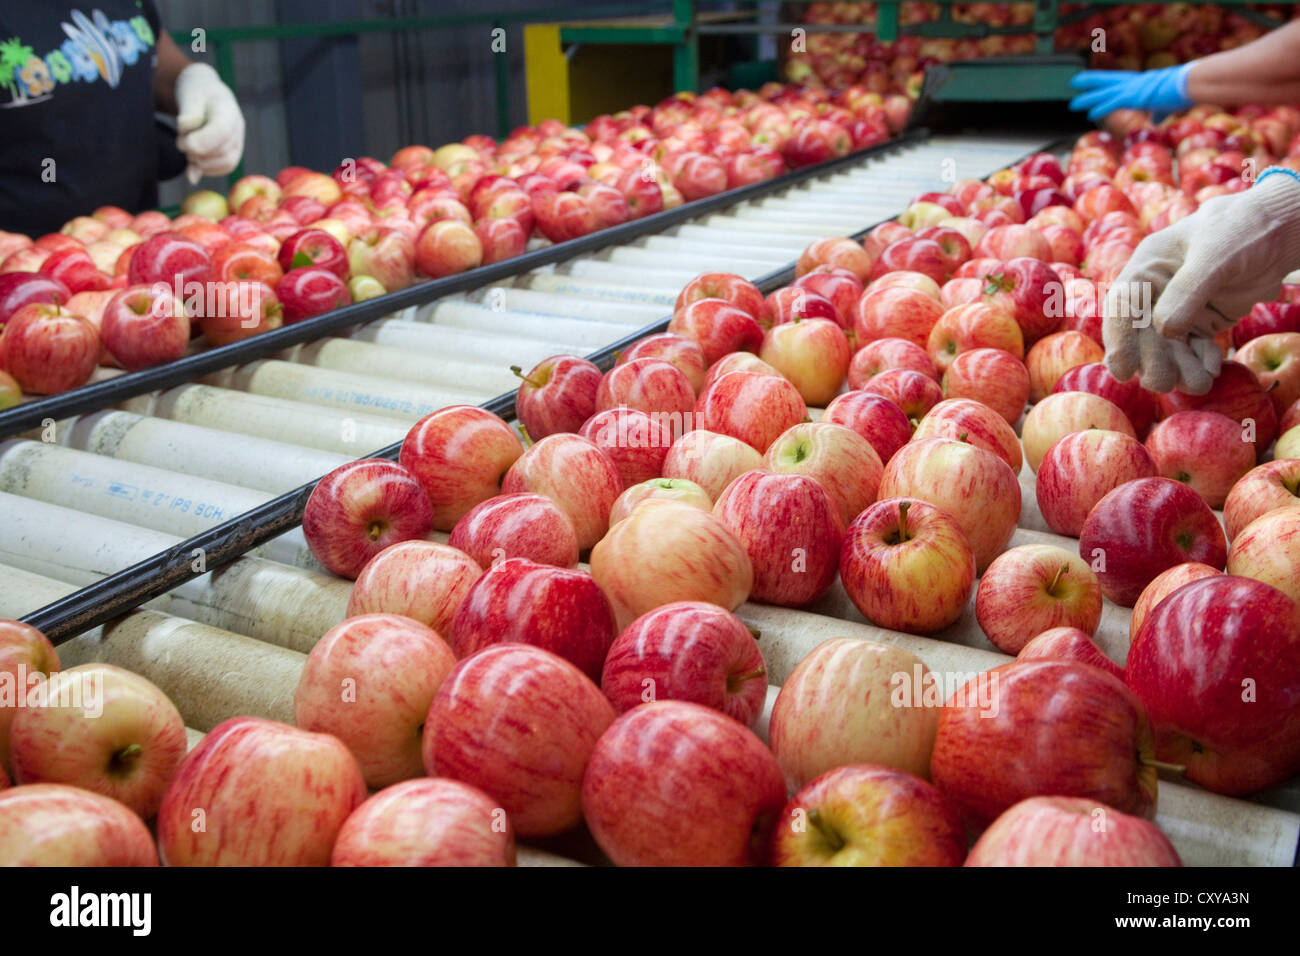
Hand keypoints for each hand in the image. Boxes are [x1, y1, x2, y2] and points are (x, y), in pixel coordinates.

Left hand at [174, 63, 244, 183]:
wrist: (207, 92)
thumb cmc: (196, 93)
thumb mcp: (188, 98)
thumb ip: (187, 121)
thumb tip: (190, 148)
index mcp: (227, 109)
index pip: (222, 131)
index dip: (202, 142)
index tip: (187, 142)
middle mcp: (238, 128)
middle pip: (222, 151)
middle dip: (196, 151)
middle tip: (183, 140)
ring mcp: (238, 143)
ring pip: (225, 163)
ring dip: (201, 160)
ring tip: (189, 146)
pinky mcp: (232, 155)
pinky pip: (223, 169)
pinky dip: (206, 168)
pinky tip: (195, 158)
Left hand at [1069, 64, 1193, 121]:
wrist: (1191, 84)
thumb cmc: (1184, 92)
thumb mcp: (1167, 103)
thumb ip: (1158, 112)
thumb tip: (1156, 121)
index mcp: (1142, 82)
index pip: (1118, 80)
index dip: (1104, 81)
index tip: (1092, 80)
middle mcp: (1135, 82)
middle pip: (1108, 81)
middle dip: (1091, 82)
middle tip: (1074, 81)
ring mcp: (1134, 88)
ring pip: (1106, 93)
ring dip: (1088, 99)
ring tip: (1073, 104)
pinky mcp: (1136, 96)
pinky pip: (1114, 103)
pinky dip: (1102, 108)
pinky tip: (1090, 113)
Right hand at [1103, 171, 1299, 392]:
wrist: (1277, 232)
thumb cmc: (1241, 230)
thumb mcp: (1214, 254)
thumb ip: (1188, 289)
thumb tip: (1163, 329)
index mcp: (1147, 268)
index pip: (1122, 307)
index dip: (1119, 340)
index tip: (1124, 371)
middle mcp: (1155, 293)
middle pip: (1143, 334)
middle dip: (1153, 361)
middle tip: (1165, 383)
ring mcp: (1178, 309)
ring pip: (1168, 348)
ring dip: (1179, 368)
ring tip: (1198, 384)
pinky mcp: (1200, 322)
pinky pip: (1193, 349)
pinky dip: (1200, 362)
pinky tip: (1211, 370)